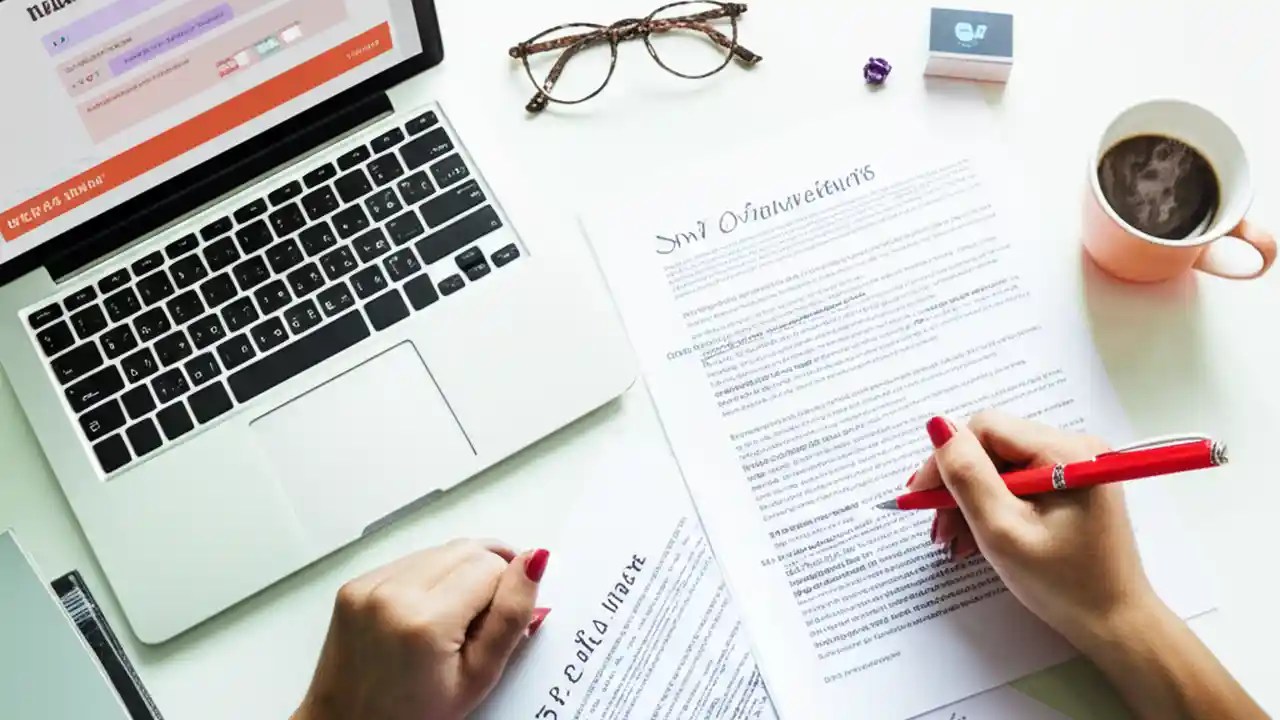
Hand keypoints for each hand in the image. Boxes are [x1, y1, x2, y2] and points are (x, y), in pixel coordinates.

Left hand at [293, 539, 551, 719]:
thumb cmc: (412, 716)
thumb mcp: (478, 677)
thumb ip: (511, 616)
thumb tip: (533, 561)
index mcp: (424, 622)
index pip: (491, 565)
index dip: (504, 593)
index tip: (493, 626)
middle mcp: (391, 594)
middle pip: (466, 549)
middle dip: (484, 578)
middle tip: (478, 624)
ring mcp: (367, 586)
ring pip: (440, 551)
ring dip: (455, 576)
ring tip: (449, 624)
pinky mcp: (354, 584)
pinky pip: (410, 561)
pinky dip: (427, 580)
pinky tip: (424, 616)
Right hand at [908, 412, 1266, 719]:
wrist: (1115, 624)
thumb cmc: (1065, 585)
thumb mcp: (1003, 531)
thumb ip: (967, 476)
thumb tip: (938, 426)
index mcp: (1066, 453)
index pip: (986, 428)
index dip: (946, 459)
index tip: (921, 498)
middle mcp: (1076, 448)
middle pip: (993, 446)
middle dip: (958, 484)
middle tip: (938, 527)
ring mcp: (1076, 465)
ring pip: (1002, 465)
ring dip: (972, 498)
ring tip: (956, 539)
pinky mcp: (1073, 484)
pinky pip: (1019, 481)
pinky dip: (995, 505)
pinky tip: (980, 535)